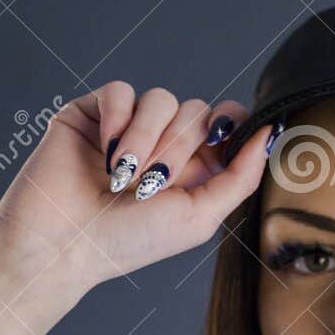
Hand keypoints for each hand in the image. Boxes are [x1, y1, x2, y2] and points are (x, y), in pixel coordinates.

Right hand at [0, 82, 272, 294]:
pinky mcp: (93, 113)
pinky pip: (120, 91)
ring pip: (160, 98)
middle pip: (197, 110)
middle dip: (178, 148)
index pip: (226, 123)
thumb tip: (271, 133)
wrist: (64, 243)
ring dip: (148, 139)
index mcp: (194, 169)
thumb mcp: (200, 216)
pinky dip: (118, 121)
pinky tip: (106, 152)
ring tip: (123, 177)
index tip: (221, 139)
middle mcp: (164, 144)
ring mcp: (129, 126)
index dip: (230, 124)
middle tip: (152, 185)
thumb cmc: (129, 241)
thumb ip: (240, 176)